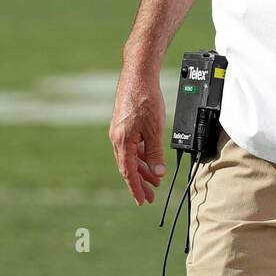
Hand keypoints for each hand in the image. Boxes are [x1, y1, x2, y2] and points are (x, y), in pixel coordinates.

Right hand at [108, 64, 168, 205]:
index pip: (128, 172)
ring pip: (131, 156)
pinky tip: (150, 158)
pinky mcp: (124, 123)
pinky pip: (132, 145)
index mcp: (122, 142)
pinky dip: (141, 154)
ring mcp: (120, 130)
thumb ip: (155, 153)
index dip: (136, 188)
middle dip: (140, 182)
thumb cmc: (145, 99)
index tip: (142, 201)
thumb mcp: (155, 130)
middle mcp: (117, 138)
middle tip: (151, 196)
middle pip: (128, 166)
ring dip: (143, 168)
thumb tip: (158, 172)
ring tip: (155, 179)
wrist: (138, 75)